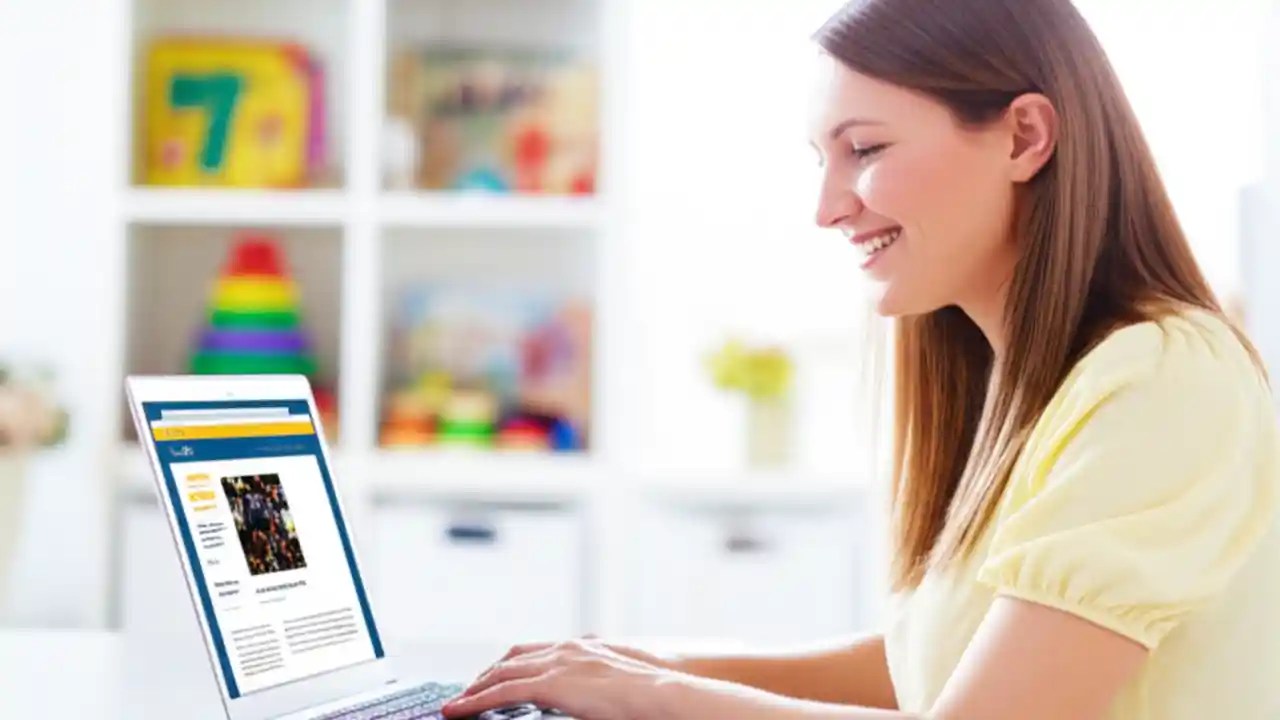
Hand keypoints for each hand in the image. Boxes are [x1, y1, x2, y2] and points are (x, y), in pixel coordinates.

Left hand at [440, 639, 681, 719]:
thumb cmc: (654, 693)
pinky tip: (460, 711)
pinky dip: (476, 700)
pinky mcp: (553, 684)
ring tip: (457, 702)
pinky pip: (503, 692)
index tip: (497, 675)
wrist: (664, 694)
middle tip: (470, 690)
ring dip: (475, 687)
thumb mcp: (623, 678)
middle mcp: (567, 649)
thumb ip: (601, 677)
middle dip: (488, 673)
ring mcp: (559, 664)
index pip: (536, 650)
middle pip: (513, 657)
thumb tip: (596, 691)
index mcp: (584, 646)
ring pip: (502, 672)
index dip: (511, 663)